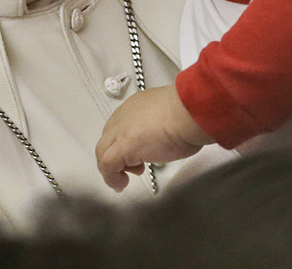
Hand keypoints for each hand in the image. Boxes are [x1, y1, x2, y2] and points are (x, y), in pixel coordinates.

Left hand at [95, 85, 212, 191]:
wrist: (188, 112)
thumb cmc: (188, 112)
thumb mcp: (171, 114)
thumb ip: (161, 124)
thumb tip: (164, 137)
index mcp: (135, 106)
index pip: (119, 126)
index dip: (123, 143)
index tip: (134, 156)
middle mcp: (124, 116)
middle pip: (107, 139)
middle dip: (115, 157)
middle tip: (129, 169)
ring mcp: (121, 131)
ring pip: (102, 151)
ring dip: (111, 169)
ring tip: (124, 179)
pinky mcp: (123, 147)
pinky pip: (107, 165)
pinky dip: (111, 178)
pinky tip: (121, 184)